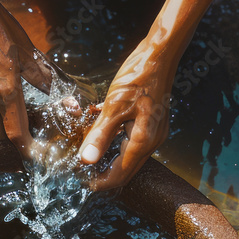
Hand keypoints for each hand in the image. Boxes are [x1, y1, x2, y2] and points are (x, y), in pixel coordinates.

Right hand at [0, 0, 51, 157]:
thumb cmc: (1, 27)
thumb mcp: (28, 52)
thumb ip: (43, 78)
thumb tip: (64, 97)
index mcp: (6, 91)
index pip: (16, 134)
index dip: (27, 147)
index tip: (36, 151)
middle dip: (13, 138)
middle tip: (28, 131)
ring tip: (12, 110)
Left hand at [78, 41, 173, 188]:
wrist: (159, 55)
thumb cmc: (138, 78)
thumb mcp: (114, 107)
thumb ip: (100, 136)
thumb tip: (86, 161)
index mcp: (144, 141)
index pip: (120, 174)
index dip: (99, 182)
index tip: (80, 183)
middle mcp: (151, 141)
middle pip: (125, 168)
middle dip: (102, 172)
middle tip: (79, 171)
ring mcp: (152, 131)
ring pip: (126, 152)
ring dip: (106, 154)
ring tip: (85, 153)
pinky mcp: (148, 121)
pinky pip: (128, 137)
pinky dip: (113, 137)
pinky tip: (97, 128)